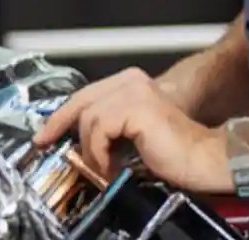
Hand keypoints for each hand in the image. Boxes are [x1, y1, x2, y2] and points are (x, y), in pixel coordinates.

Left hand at [33, 68, 233, 193]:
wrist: (203, 158)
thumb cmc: (176, 151)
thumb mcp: (133, 135)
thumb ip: (111, 127)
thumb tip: (82, 140)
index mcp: (133, 83)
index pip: (86, 94)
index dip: (62, 114)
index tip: (45, 132)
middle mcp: (132, 80)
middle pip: (81, 100)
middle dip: (60, 124)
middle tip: (45, 143)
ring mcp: (134, 91)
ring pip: (88, 118)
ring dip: (90, 149)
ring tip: (102, 168)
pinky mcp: (136, 107)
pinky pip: (99, 130)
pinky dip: (99, 152)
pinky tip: (111, 166)